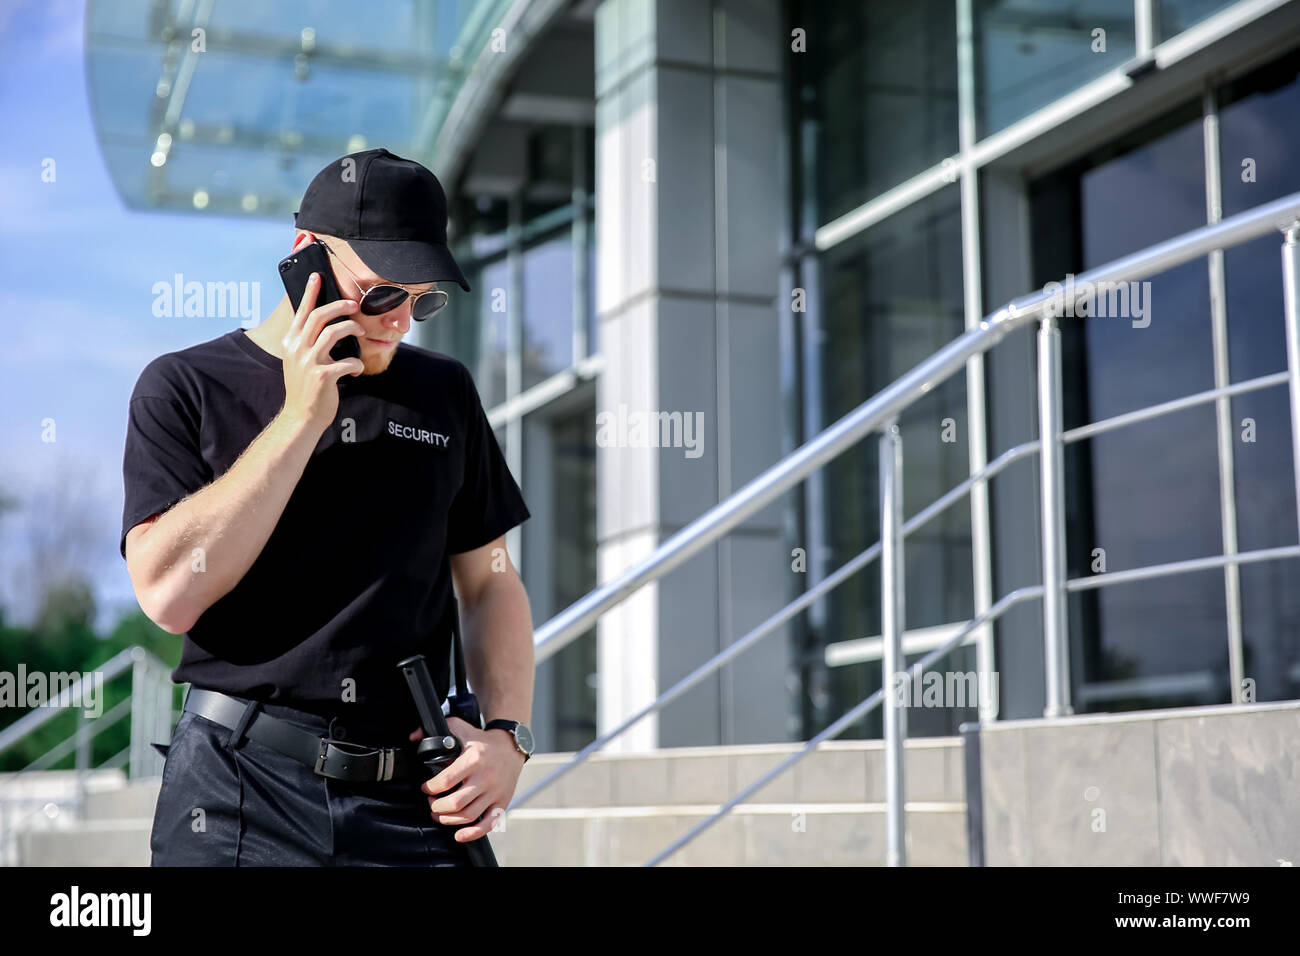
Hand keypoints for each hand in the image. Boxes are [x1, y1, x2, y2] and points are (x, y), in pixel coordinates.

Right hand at [279, 272, 364, 432]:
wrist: (301, 417)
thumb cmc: (305, 388)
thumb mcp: (298, 361)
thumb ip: (306, 343)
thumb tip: (323, 326)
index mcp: (290, 342)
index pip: (301, 311)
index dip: (310, 292)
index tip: (317, 276)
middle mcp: (297, 349)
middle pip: (320, 316)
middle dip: (340, 305)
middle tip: (354, 304)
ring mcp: (309, 362)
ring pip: (334, 332)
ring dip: (352, 328)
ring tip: (360, 330)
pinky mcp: (323, 376)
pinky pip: (348, 361)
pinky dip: (357, 364)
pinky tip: (357, 369)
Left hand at [409, 716, 525, 841]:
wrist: (512, 747)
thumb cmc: (483, 741)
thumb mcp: (461, 729)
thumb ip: (439, 731)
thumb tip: (414, 737)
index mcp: (474, 760)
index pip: (446, 780)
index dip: (430, 788)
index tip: (426, 788)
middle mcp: (485, 777)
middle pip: (456, 803)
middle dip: (437, 807)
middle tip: (431, 803)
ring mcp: (494, 792)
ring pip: (468, 815)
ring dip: (448, 819)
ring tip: (440, 814)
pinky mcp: (502, 803)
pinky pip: (488, 824)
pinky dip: (472, 833)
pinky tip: (459, 835)